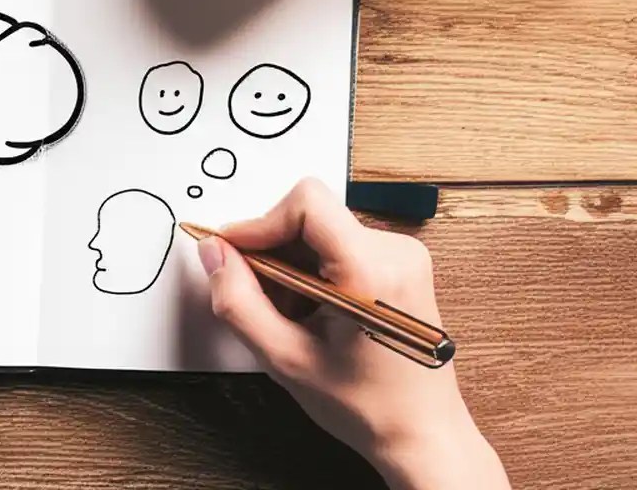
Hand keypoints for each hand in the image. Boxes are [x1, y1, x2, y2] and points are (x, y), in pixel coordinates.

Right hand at [197, 178, 509, 489]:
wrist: (422, 433)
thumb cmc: (367, 406)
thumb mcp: (285, 359)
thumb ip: (238, 301)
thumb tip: (214, 254)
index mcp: (373, 272)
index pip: (306, 203)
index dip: (260, 223)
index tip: (234, 252)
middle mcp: (396, 252)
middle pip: (309, 217)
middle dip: (273, 253)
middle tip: (265, 302)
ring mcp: (403, 254)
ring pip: (319, 231)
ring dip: (291, 266)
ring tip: (295, 316)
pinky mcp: (400, 262)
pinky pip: (338, 244)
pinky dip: (312, 272)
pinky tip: (314, 313)